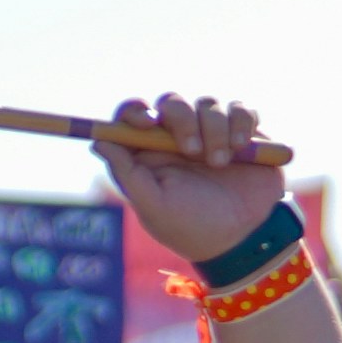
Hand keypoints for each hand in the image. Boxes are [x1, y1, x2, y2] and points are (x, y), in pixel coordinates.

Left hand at [86, 91, 297, 272]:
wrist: (242, 239)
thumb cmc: (190, 227)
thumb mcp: (155, 207)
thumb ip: (128, 174)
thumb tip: (98, 141)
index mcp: (149, 152)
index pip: (132, 115)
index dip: (134, 110)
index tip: (147, 123)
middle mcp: (177, 137)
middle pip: (171, 103)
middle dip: (181, 120)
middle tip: (192, 151)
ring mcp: (211, 131)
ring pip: (208, 104)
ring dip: (215, 130)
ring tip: (219, 164)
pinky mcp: (243, 132)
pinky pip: (240, 109)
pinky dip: (240, 123)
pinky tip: (240, 148)